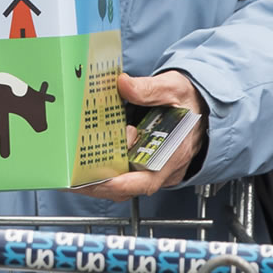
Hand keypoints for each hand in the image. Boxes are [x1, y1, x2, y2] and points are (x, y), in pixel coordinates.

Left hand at [74, 71, 204, 200]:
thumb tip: (124, 85)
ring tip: (69, 173)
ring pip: (122, 184)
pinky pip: (122, 175)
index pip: (145, 180)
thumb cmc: (191, 101)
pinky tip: (83, 163)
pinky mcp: (144, 165)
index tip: (96, 178)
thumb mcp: (174, 89)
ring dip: (96, 180)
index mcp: (172, 155)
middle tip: (70, 178)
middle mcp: (161, 169)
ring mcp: (152, 170)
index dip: (119, 183)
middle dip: (97, 185)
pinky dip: (103, 171)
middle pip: (126, 187)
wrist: (203, 108)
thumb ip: (149, 89)